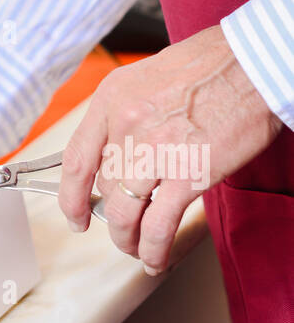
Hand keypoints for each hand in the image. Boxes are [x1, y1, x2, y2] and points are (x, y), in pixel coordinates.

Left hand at [58, 25, 282, 272]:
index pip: (76, 159)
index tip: (74, 215)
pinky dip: (153, 249)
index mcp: (112, 99)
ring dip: (127, 239)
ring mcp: (155, 152)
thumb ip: (126, 115)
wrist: (253, 65)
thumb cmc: (210, 66)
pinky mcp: (187, 175)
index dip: (70, 196)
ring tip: (136, 248)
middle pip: (103, 189)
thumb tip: (117, 152)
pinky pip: (158, 225)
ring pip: (124, 213)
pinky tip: (156, 257)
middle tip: (123, 226)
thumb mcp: (147, 79)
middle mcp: (126, 125)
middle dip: (112, 214)